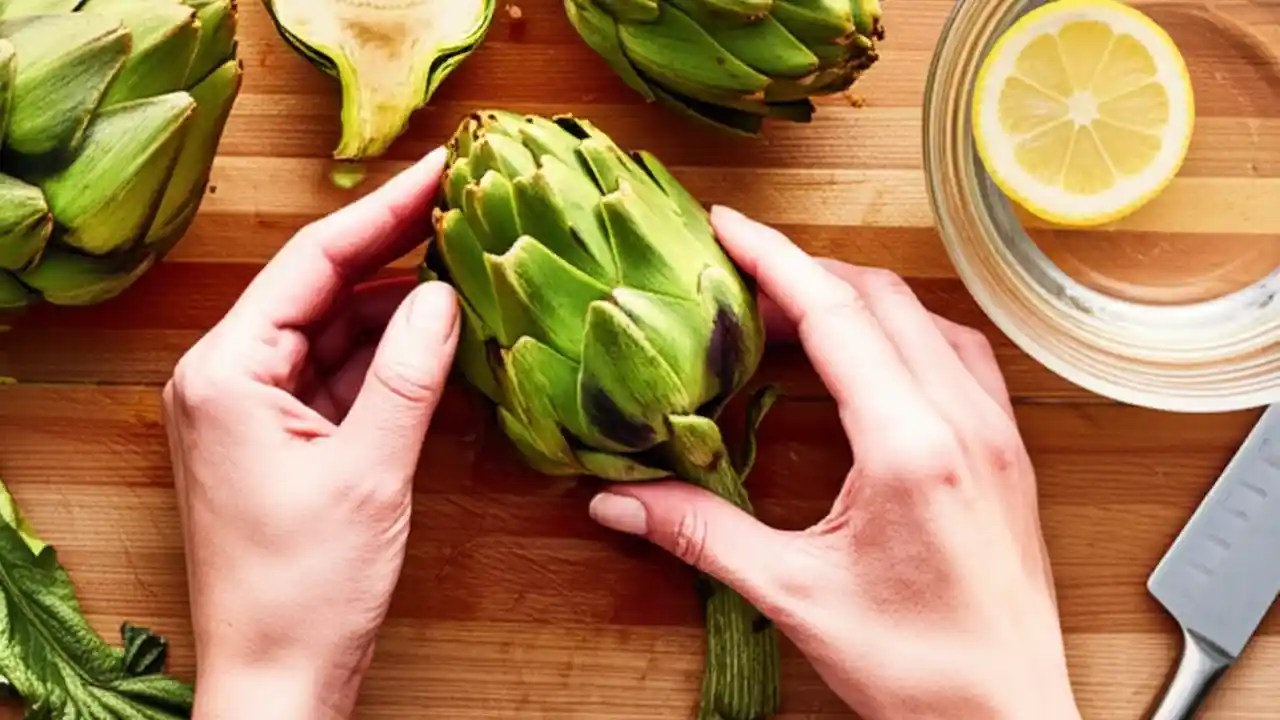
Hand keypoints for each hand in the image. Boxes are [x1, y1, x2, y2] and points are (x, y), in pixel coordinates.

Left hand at [163, 150, 459, 718]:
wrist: (279, 681)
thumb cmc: (307, 587)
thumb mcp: (370, 470)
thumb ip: (409, 372)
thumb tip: (444, 292)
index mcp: (225, 371)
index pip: (313, 263)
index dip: (384, 210)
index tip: (443, 168)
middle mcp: (227, 377)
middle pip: (321, 289)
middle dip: (393, 250)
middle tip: (465, 203)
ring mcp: (254, 409)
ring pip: (335, 332)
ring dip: (397, 306)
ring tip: (467, 261)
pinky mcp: (283, 441)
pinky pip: (340, 376)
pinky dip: (389, 358)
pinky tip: (441, 334)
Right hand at [588, 207, 1078, 718]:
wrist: (1008, 717)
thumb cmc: (920, 669)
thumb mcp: (796, 597)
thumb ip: (702, 535)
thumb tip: (618, 502)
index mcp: (912, 447)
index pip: (836, 315)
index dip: (773, 260)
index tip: (726, 226)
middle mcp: (965, 421)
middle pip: (880, 299)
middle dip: (805, 271)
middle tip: (738, 275)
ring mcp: (996, 431)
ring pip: (923, 318)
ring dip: (855, 298)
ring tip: (790, 310)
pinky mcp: (1006, 450)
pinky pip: (955, 353)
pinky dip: (901, 331)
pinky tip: (868, 356)